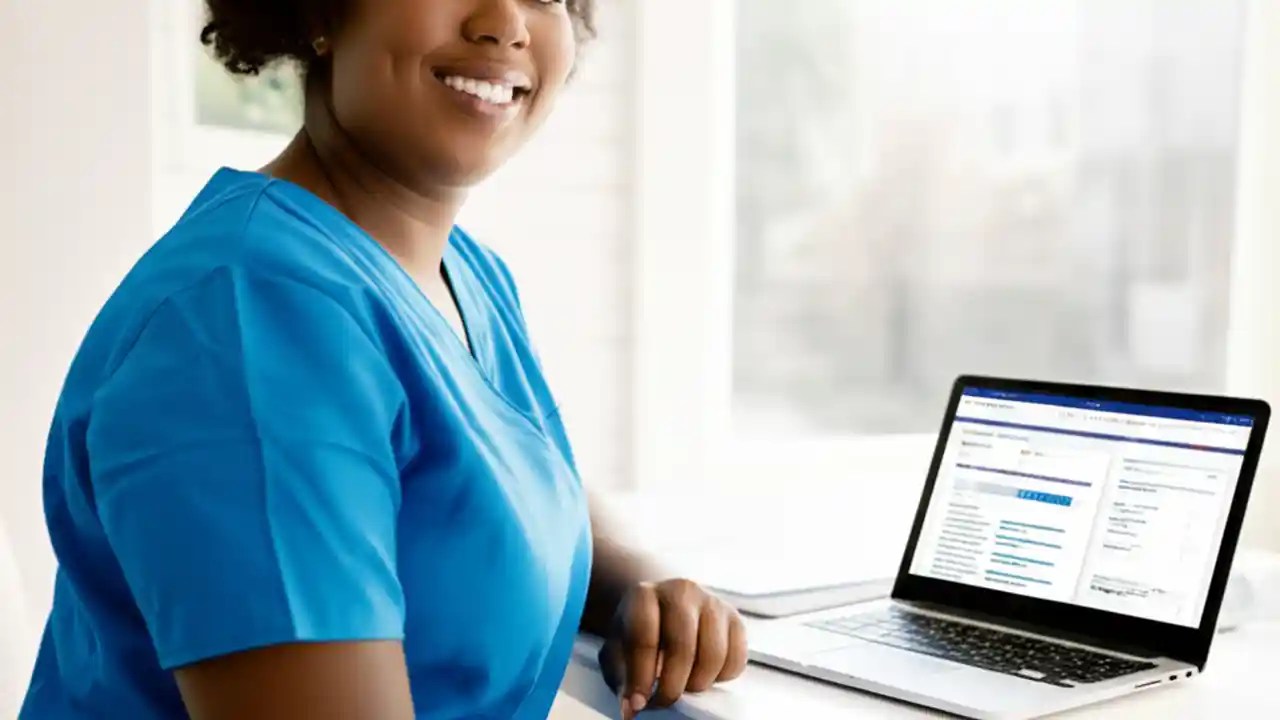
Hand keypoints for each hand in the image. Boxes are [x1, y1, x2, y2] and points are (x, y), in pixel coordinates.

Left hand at [597, 579, 747, 718]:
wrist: (661, 609)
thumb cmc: (638, 635)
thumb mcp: (618, 652)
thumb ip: (622, 679)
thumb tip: (631, 709)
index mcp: (644, 595)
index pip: (644, 636)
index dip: (641, 675)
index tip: (639, 702)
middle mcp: (681, 591)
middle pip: (683, 646)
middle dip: (672, 685)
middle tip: (664, 700)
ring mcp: (712, 603)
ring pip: (714, 654)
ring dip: (698, 682)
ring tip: (683, 685)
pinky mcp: (735, 620)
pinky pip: (737, 659)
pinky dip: (721, 677)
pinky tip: (703, 674)